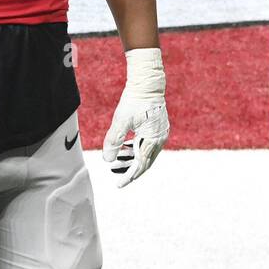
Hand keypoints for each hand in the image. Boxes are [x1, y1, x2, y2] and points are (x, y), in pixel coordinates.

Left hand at [102, 48, 170, 188]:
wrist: (147, 83)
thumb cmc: (134, 101)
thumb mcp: (121, 121)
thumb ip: (114, 141)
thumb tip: (107, 161)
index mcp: (153, 139)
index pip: (141, 165)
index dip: (129, 176)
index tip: (118, 185)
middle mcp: (160, 138)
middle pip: (145, 161)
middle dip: (130, 169)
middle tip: (115, 174)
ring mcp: (160, 133)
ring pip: (146, 153)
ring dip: (131, 159)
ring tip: (116, 162)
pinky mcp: (157, 127)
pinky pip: (147, 144)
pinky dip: (135, 149)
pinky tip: (124, 149)